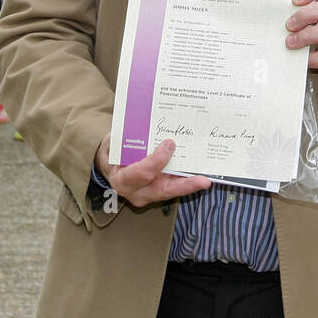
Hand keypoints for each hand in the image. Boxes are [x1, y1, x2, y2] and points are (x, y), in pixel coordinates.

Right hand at [94, 134, 210, 207]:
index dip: (156, 160)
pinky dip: (187, 179)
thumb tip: (145, 124)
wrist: (109, 166)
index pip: (142, 173)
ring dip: (191, 184)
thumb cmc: (112, 151)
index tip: (169, 143)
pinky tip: (202, 171)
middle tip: (204, 181)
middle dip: (185, 185)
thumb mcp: (113, 143)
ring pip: (173, 190)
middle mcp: (137, 192)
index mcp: (123, 179)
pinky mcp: (159, 190)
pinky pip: (174, 186)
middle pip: (164, 191)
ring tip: (208, 178)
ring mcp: (149, 193)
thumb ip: (125, 138)